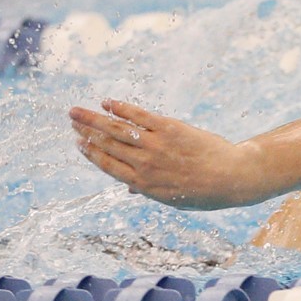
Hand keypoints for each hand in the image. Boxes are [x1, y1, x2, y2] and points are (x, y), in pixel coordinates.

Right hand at [69, 100, 263, 209]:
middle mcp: (144, 164)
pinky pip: (139, 116)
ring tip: (77, 111)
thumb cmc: (202, 191)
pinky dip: (122, 108)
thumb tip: (128, 189)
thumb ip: (147, 189)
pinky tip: (108, 102)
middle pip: (107, 144)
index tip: (78, 142)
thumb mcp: (171, 198)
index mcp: (142, 184)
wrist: (229, 178)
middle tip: (71, 120)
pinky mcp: (169, 128)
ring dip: (94, 119)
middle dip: (87, 131)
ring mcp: (155, 145)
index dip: (90, 152)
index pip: (107, 165)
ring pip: (117, 129)